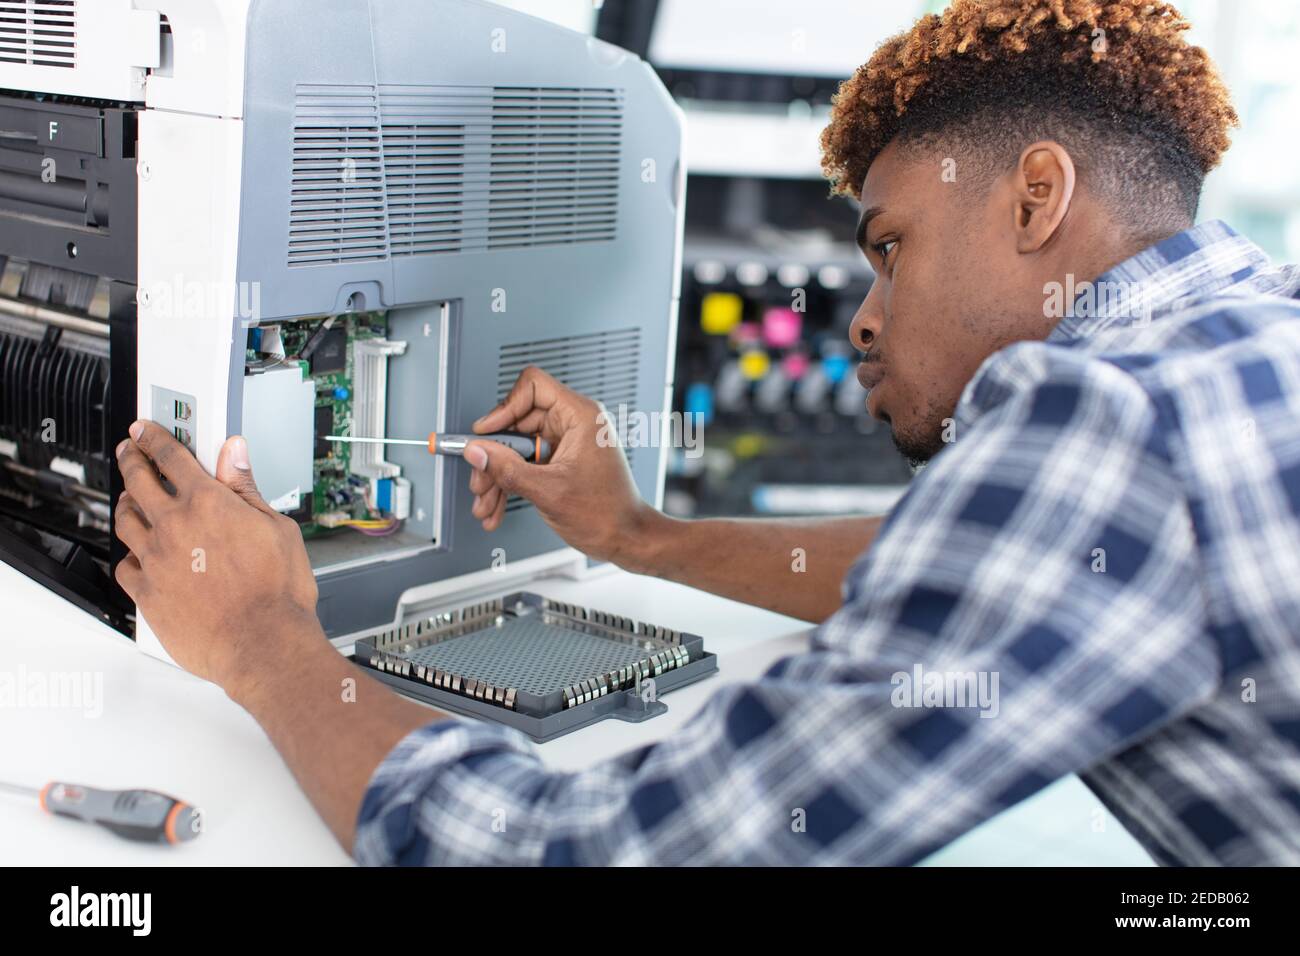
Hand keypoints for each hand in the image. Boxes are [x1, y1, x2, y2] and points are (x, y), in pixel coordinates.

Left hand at [113, 421, 324, 691]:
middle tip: (131, 451)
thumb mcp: (278, 528)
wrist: (263, 642)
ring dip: (126, 502)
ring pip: (125, 520)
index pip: (171, 457)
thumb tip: (234, 455)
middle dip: (132, 459)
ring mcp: (156, 560)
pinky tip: (135, 554)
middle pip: (139, 480)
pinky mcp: (147, 592)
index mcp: (209, 503)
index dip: (155, 437)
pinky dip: (128, 554)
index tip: (146, 431)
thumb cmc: (277, 593)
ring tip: (129, 498)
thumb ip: (247, 489)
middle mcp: (175, 526)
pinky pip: (124, 566)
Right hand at [465, 366, 661, 567]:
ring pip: (516, 447)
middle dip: (494, 456)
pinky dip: (509, 483)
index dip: (504, 408)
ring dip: (497, 476)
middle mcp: (574, 423)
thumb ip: (508, 469)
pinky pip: (525, 463)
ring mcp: (566, 442)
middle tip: (481, 480)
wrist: (626, 539)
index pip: (533, 386)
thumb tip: (478, 452)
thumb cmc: (608, 514)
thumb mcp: (548, 491)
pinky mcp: (560, 461)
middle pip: (517, 422)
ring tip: (486, 503)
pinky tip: (497, 507)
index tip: (485, 434)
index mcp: (581, 416)